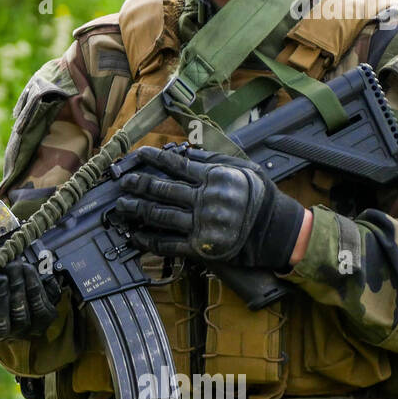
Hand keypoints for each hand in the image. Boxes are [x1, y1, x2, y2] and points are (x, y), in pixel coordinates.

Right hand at [0, 260, 62, 347]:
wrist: (13, 279)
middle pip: (0, 327)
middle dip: (0, 299)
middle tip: (0, 278)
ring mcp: (21, 329)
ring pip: (20, 318)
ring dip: (17, 289)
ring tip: (13, 267)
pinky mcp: (41, 321)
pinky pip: (40, 309)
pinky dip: (33, 287)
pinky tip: (27, 269)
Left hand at [112, 145, 307, 268]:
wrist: (276, 231)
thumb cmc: (259, 197)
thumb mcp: (242, 169)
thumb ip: (213, 160)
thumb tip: (185, 151)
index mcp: (214, 178)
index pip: (177, 165)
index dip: (154, 159)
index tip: (138, 155)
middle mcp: (206, 200)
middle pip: (163, 190)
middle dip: (139, 184)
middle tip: (123, 181)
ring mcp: (202, 224)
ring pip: (161, 215)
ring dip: (138, 210)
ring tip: (122, 206)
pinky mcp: (201, 247)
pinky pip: (170, 244)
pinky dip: (150, 240)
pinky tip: (136, 235)